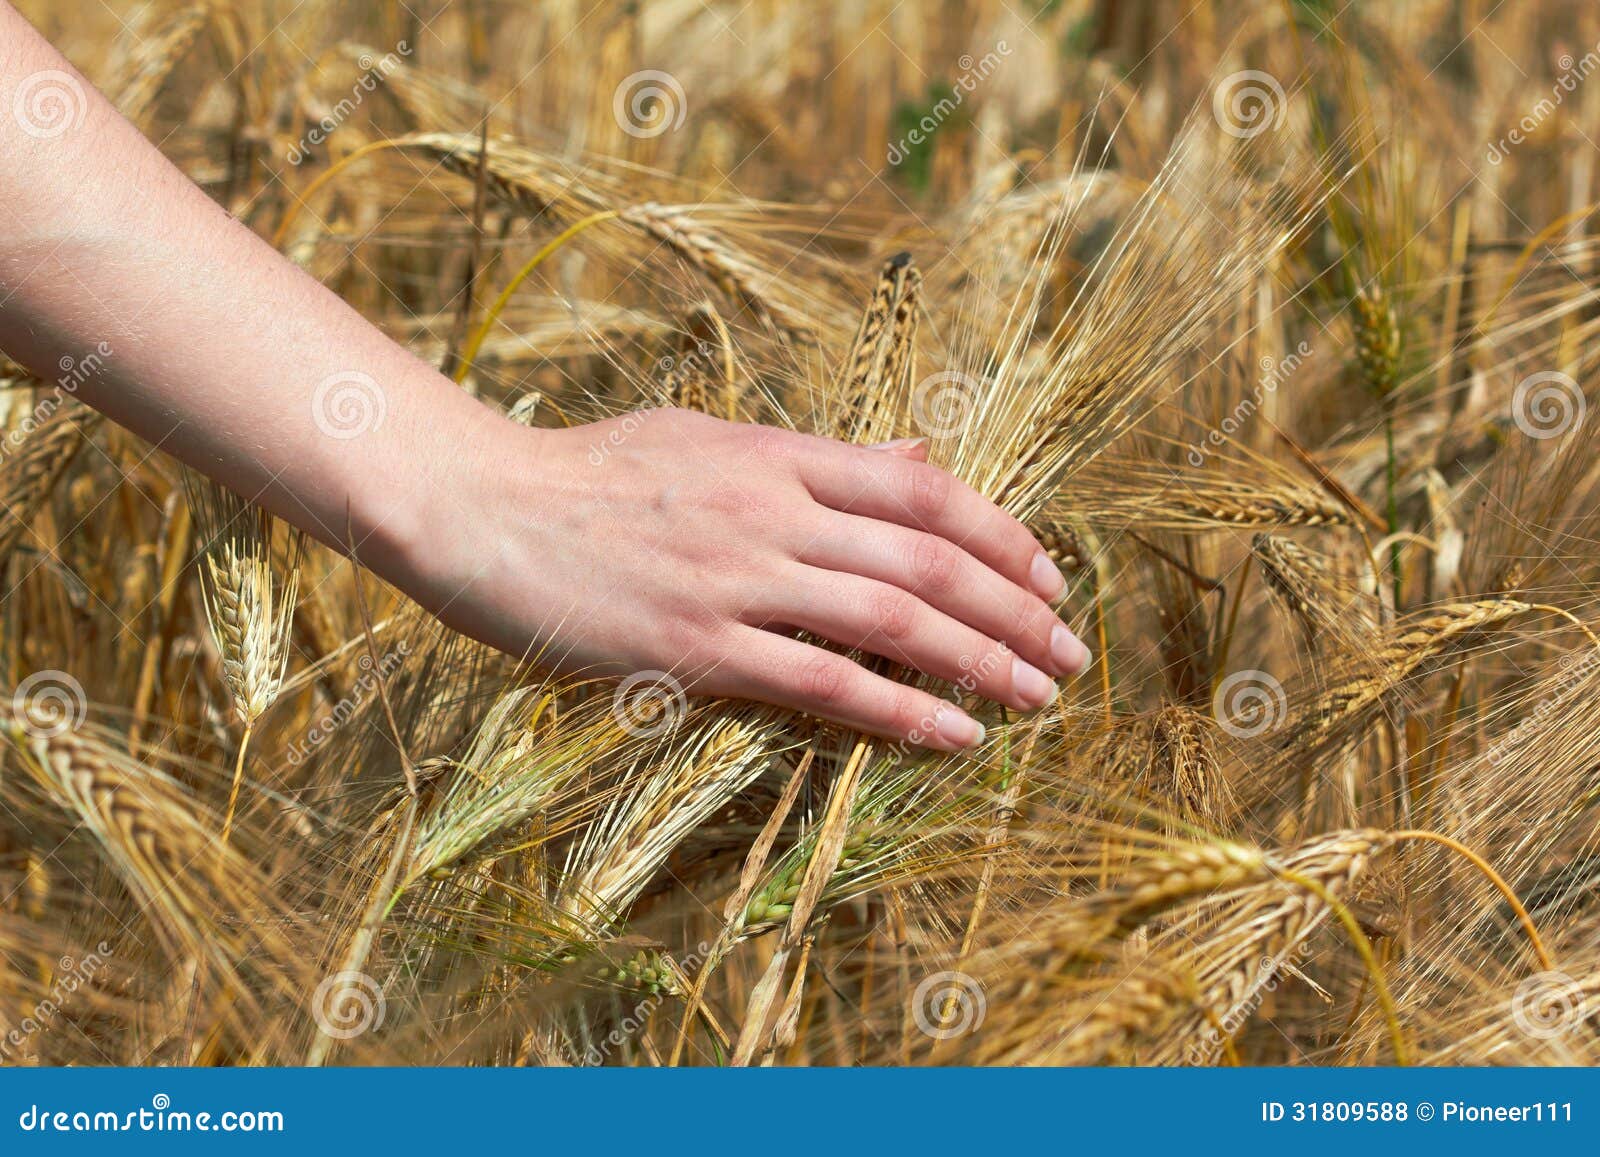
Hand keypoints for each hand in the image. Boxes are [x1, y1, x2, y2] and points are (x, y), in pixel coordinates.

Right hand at [404, 407, 1090, 749]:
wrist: (480, 507)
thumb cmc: (589, 470)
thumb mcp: (707, 436)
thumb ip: (815, 453)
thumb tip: (917, 456)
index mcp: (778, 454)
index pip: (921, 489)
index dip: (1001, 533)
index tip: (1049, 577)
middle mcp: (772, 511)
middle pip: (927, 558)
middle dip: (1015, 609)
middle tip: (1070, 654)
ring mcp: (736, 580)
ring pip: (892, 621)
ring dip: (982, 662)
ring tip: (1038, 698)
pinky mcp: (697, 648)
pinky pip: (823, 683)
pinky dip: (901, 711)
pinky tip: (956, 736)